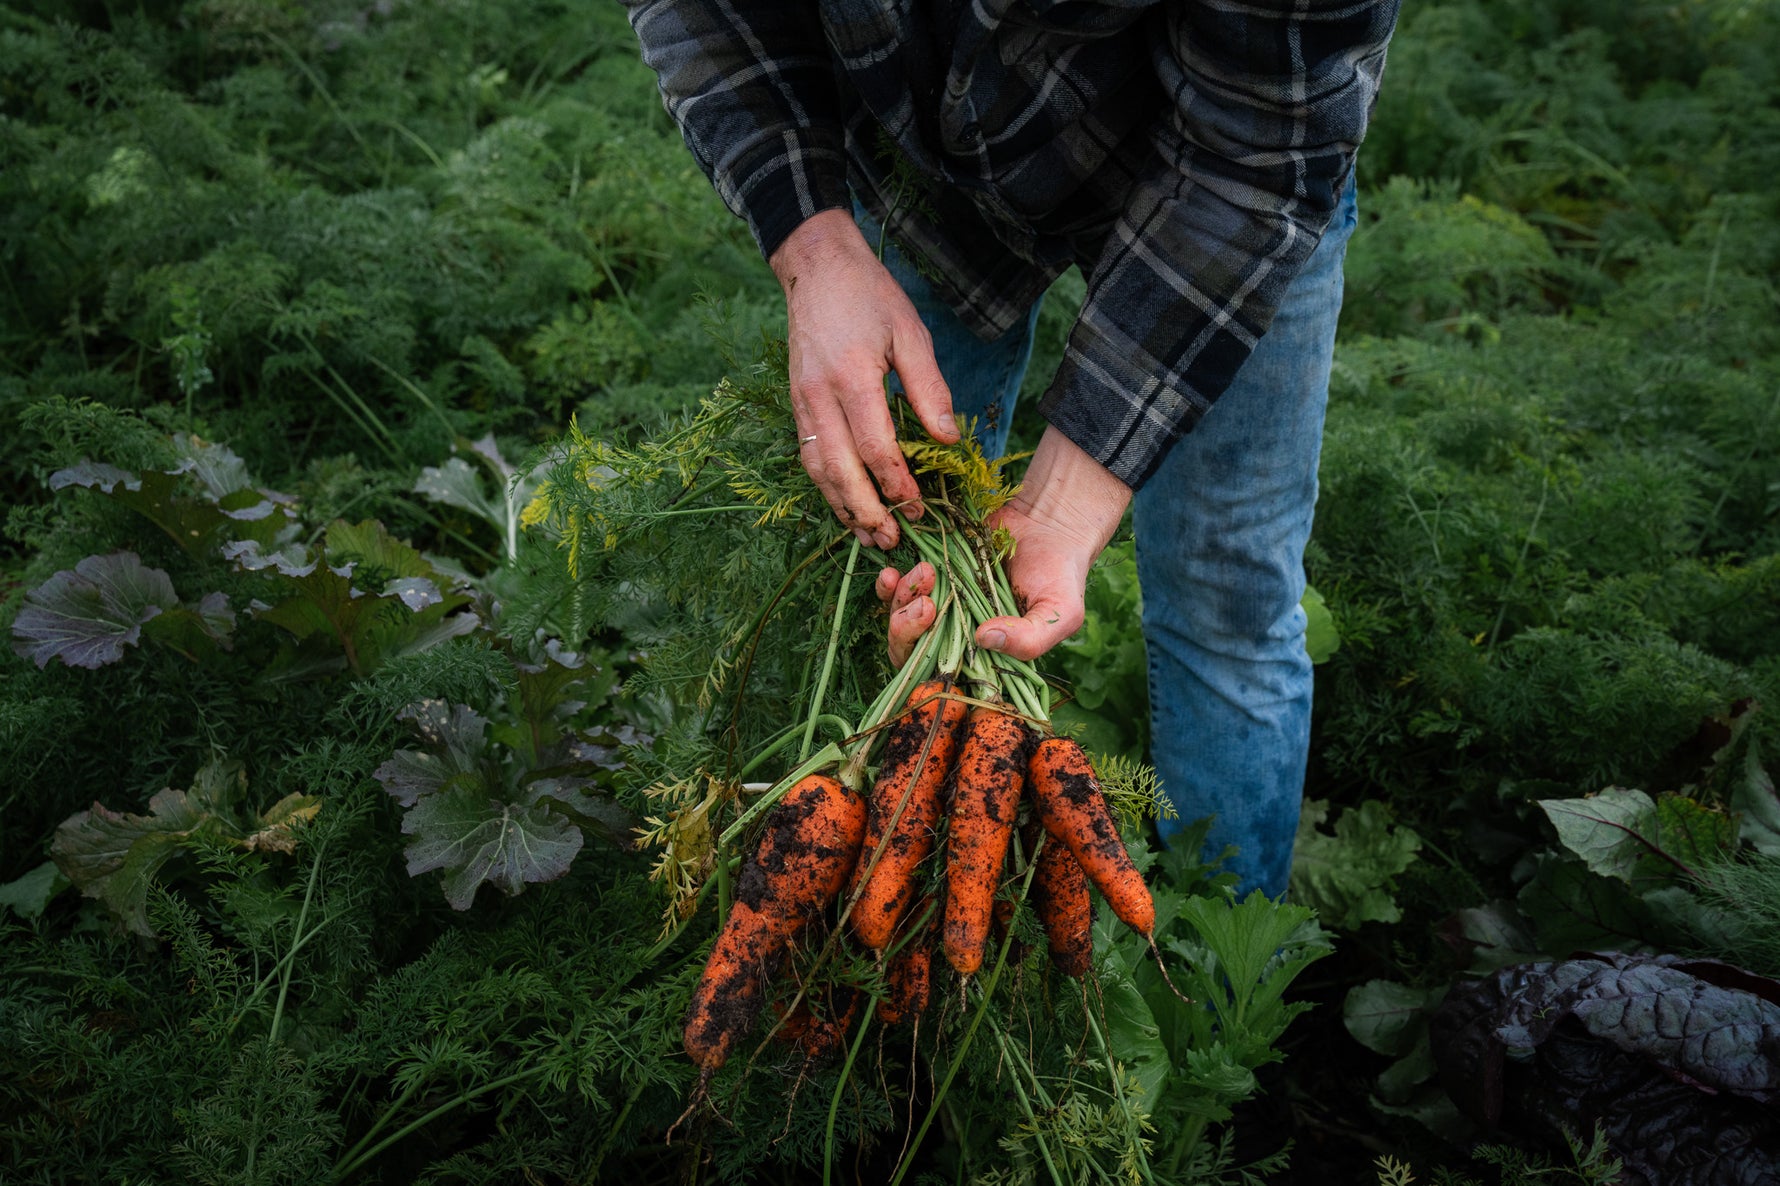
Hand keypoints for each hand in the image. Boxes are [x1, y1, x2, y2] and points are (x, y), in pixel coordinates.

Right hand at [770, 209, 958, 548]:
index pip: (874, 448)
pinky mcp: (796, 405)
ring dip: (842, 508)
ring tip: (867, 537)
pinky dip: (826, 488)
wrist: (816, 269)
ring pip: (818, 470)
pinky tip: (845, 506)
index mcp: (851, 378)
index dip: (898, 484)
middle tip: (891, 541)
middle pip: (839, 471)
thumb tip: (948, 440)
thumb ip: (929, 388)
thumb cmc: (870, 297)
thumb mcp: (911, 332)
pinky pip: (809, 456)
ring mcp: (802, 403)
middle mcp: (819, 397)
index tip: (920, 508)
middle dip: (866, 511)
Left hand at [878, 427, 1131, 666]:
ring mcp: (942, 607)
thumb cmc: (1060, 576)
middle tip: (925, 603)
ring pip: (899, 621)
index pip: (943, 680)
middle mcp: (957, 637)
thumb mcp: (1060, 614)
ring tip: (924, 573)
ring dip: (900, 602)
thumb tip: (983, 638)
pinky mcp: (931, 578)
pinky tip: (895, 572)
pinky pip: (897, 592)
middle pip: (911, 652)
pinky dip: (891, 586)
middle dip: (906, 630)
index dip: (925, 665)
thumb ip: (1030, 637)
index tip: (933, 631)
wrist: (1049, 523)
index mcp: (985, 658)